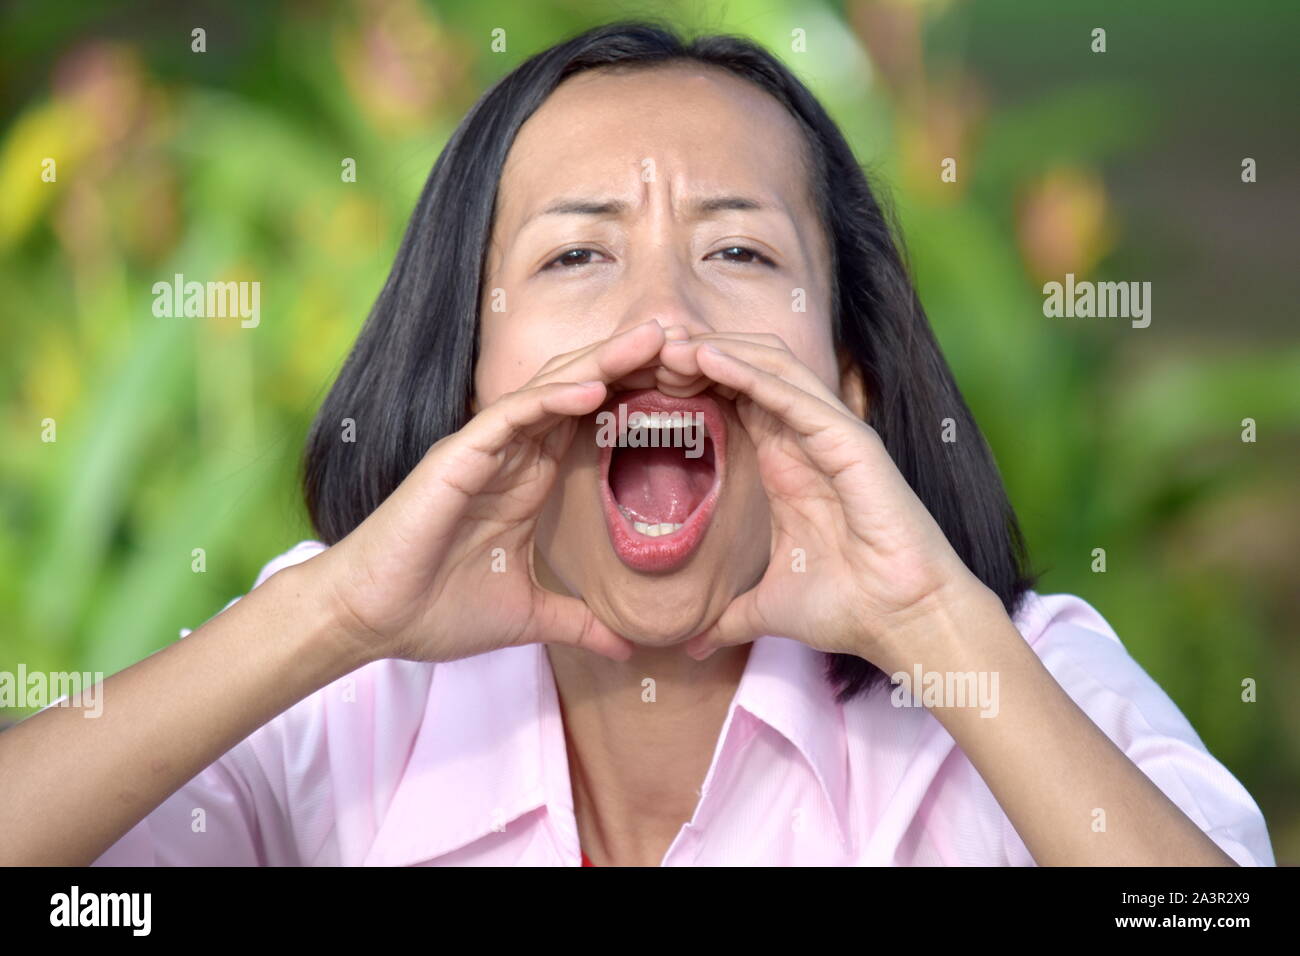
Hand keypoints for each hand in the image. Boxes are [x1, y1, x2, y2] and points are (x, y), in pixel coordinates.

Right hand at [309, 321, 676, 663]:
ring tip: (652, 341)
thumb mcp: (529, 616)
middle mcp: (512, 455)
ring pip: (550, 390)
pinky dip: (551, 398)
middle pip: (580, 392)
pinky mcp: (457, 457)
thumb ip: (578, 621)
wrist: (371, 622)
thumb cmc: (435, 610)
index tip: (694, 388)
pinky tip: (593, 387)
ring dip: (602, 363)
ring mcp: (484, 451)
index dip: (639, 401)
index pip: (592, 425)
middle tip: (685, 339)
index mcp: (530, 481)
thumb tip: (627, 647)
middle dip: (631, 365)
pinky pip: (510, 417)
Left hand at [658, 333, 988, 671]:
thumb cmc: (847, 609)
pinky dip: (750, 371)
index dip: (687, 385)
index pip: (730, 402)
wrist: (902, 623)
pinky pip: (793, 393)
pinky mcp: (849, 440)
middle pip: (744, 371)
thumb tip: (691, 644)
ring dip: (716, 351)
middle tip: (640, 349)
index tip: (633, 382)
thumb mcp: (768, 608)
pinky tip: (708, 358)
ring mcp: (829, 435)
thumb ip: (728, 618)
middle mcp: (804, 440)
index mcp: (783, 465)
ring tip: (666, 343)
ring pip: (768, 367)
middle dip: (693, 355)